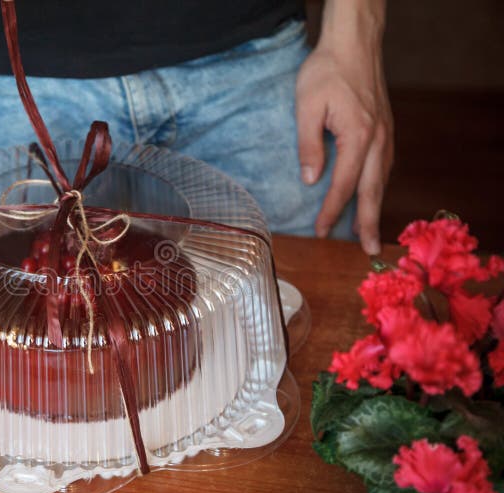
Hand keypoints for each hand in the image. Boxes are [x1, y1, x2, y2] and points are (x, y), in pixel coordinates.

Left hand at [296, 0, 392, 254]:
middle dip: (370, 221)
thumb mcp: (306, 106)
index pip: (343, 184)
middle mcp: (377, 139)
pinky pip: (383, 165)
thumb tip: (311, 180)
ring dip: (375, 206)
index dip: (332, 211)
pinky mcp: (385, 128)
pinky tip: (370, 195)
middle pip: (372, 189)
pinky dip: (377, 185)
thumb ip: (309, 144)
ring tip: (369, 231)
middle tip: (370, 250)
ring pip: (381, 178)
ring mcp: (385, 134)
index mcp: (357, 135)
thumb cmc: (325, 71)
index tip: (322, 231)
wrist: (353, 44)